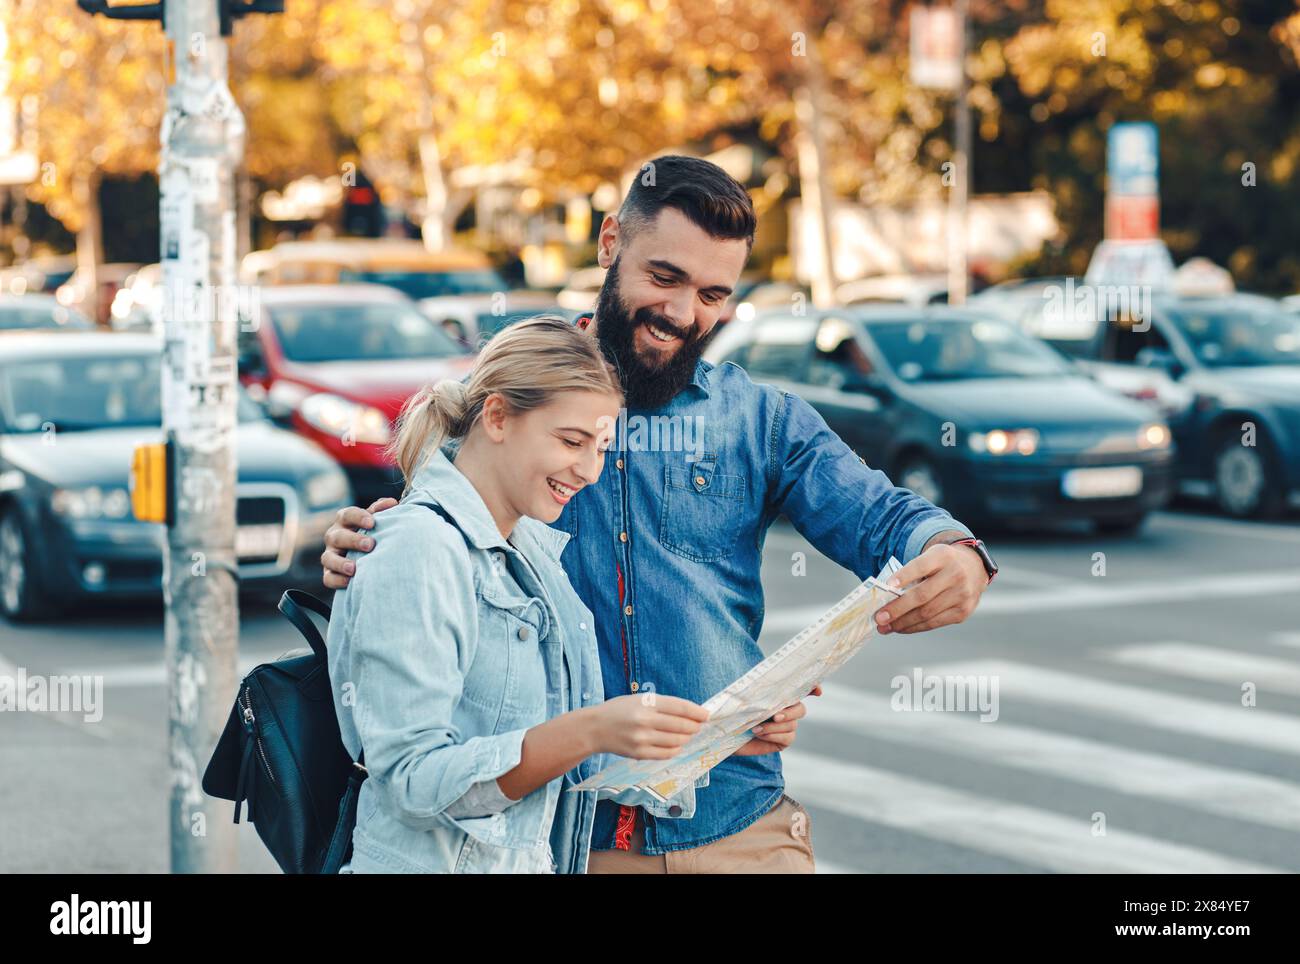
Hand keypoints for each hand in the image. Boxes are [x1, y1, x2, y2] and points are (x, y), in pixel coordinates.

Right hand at [320, 498, 398, 588]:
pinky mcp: (329, 573)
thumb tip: (391, 502)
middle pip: (337, 536)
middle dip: (353, 540)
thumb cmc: (373, 533)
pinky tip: (350, 582)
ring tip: (353, 568)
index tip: (372, 522)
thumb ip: (381, 511)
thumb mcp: (376, 521)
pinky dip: (337, 580)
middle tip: (370, 545)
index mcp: (345, 520)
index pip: (347, 514)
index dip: (358, 517)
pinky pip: (328, 578)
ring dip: (340, 563)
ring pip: (328, 558)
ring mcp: (330, 555)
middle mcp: (334, 536)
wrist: (367, 555)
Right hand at [587, 694, 709, 759]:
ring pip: (676, 741)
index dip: (696, 712)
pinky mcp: (639, 753)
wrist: (595, 728)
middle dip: (694, 726)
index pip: (679, 707)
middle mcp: (645, 720)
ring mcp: (642, 738)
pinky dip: (675, 749)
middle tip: (699, 726)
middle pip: (681, 725)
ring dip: (686, 738)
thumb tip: (689, 713)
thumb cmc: (619, 710)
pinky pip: (666, 754)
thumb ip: (662, 705)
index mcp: (646, 703)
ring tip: (687, 735)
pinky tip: (677, 745)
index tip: (706, 715)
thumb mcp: (639, 699)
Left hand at [735, 684, 821, 755]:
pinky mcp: (781, 741)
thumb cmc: (731, 710)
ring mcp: (785, 726)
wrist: (723, 733)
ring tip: (757, 727)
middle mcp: (785, 710)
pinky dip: (774, 735)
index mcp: (778, 696)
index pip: (801, 689)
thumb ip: (754, 688)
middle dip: (791, 712)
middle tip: (775, 715)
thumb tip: (761, 679)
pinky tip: (760, 734)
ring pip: (793, 725)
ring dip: (776, 726)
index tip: (817, 692)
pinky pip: (788, 738)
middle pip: (801, 709)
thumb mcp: (741, 695)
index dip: (812, 688)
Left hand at [874, 541, 987, 634]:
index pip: (920, 566)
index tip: (887, 586)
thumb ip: (912, 572)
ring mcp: (961, 595)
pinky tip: (901, 628)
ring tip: (885, 627)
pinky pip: (934, 623)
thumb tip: (886, 597)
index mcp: (943, 556)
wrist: (973, 567)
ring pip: (926, 613)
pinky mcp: (963, 612)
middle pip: (922, 595)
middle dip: (897, 609)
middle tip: (878, 618)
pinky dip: (915, 627)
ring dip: (902, 623)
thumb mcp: (930, 557)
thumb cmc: (942, 564)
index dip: (904, 576)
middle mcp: (955, 575)